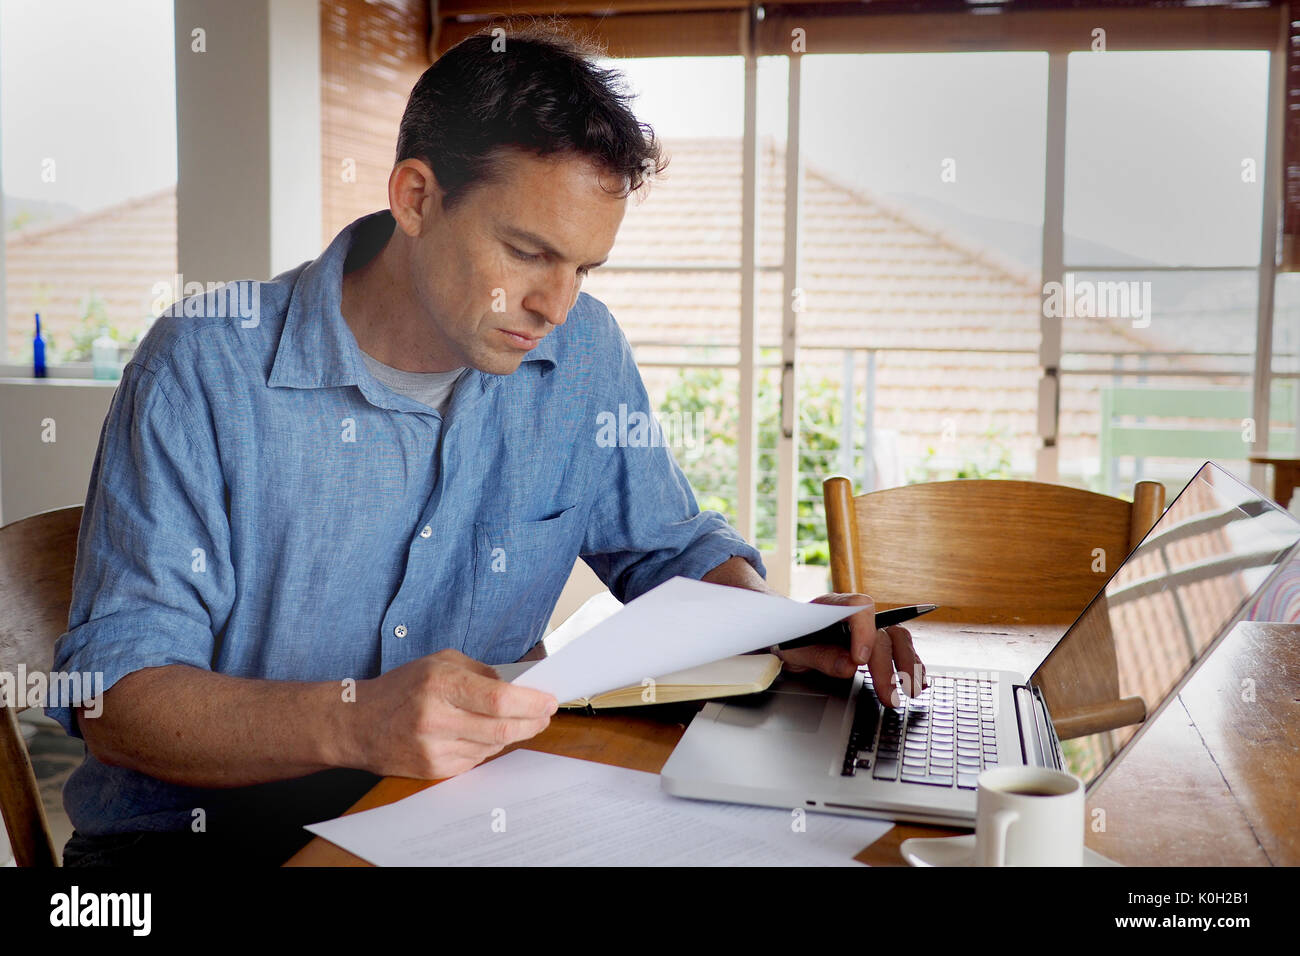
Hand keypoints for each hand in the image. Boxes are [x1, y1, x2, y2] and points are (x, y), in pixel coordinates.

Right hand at [349, 648, 557, 778]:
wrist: (359, 724)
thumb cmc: (402, 688)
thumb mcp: (439, 663)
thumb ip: (480, 672)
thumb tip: (520, 686)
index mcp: (440, 684)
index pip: (499, 699)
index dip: (531, 702)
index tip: (549, 700)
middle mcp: (436, 718)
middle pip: (502, 728)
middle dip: (532, 722)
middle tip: (545, 714)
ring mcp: (434, 748)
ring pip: (493, 745)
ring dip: (512, 733)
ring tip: (519, 721)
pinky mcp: (434, 770)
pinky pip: (477, 759)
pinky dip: (488, 746)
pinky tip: (485, 734)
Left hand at [776, 593, 928, 706]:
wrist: (788, 633)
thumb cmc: (790, 636)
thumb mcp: (794, 649)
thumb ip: (820, 656)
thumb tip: (849, 667)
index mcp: (833, 606)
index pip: (858, 608)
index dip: (863, 633)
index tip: (860, 660)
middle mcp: (856, 614)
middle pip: (883, 630)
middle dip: (887, 665)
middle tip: (889, 693)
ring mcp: (870, 627)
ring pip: (898, 639)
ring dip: (908, 665)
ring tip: (911, 691)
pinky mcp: (877, 642)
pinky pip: (899, 649)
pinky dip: (911, 665)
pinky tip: (918, 682)